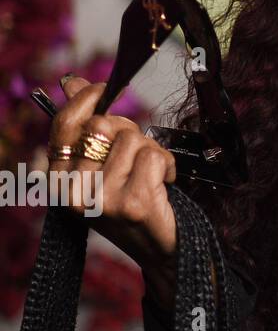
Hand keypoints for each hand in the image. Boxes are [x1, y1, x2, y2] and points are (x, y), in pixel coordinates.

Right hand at [47, 75, 178, 307]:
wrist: (157, 247)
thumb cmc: (128, 199)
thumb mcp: (100, 165)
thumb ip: (87, 126)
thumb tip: (73, 82)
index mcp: (57, 180)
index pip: (65, 125)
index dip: (86, 99)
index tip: (103, 88)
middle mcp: (72, 192)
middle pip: (104, 126)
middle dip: (129, 130)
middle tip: (138, 152)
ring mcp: (101, 199)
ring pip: (133, 139)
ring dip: (150, 150)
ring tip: (149, 174)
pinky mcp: (133, 203)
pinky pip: (155, 156)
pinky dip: (167, 164)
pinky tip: (163, 185)